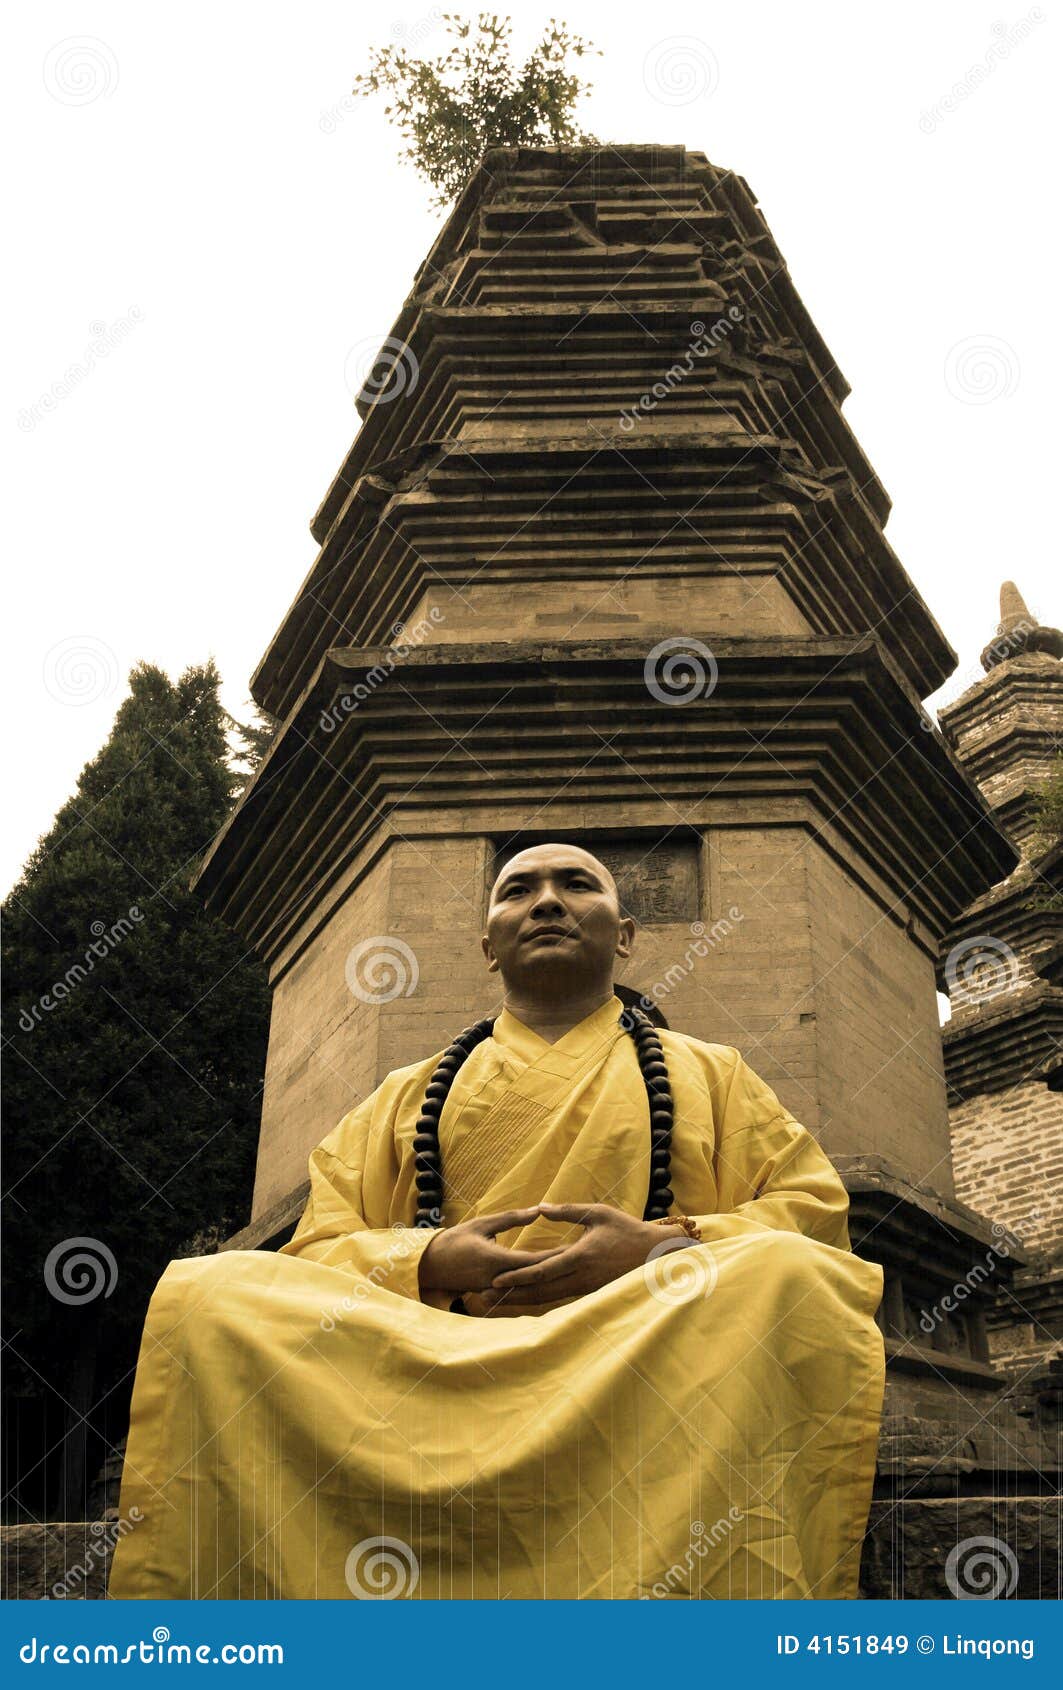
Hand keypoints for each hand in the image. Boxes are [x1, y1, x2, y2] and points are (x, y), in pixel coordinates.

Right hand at [417, 1205, 566, 1294]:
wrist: (431, 1265)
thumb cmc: (456, 1239)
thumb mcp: (483, 1223)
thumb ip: (511, 1219)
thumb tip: (538, 1211)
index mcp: (497, 1260)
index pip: (534, 1261)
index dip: (556, 1256)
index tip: (576, 1249)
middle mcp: (499, 1279)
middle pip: (536, 1278)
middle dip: (558, 1271)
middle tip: (582, 1263)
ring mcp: (496, 1290)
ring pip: (530, 1289)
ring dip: (550, 1282)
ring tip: (572, 1274)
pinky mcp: (494, 1294)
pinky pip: (519, 1293)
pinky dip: (536, 1288)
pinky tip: (550, 1284)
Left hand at [476, 1202, 693, 1312]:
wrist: (654, 1254)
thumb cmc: (626, 1229)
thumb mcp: (597, 1213)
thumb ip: (567, 1211)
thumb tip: (539, 1207)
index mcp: (581, 1256)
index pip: (543, 1270)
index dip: (518, 1277)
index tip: (495, 1280)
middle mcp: (581, 1277)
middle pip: (539, 1291)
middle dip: (511, 1295)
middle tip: (484, 1298)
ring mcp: (585, 1288)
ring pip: (548, 1299)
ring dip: (521, 1301)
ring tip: (496, 1302)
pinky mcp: (589, 1292)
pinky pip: (559, 1299)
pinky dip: (539, 1300)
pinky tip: (523, 1302)